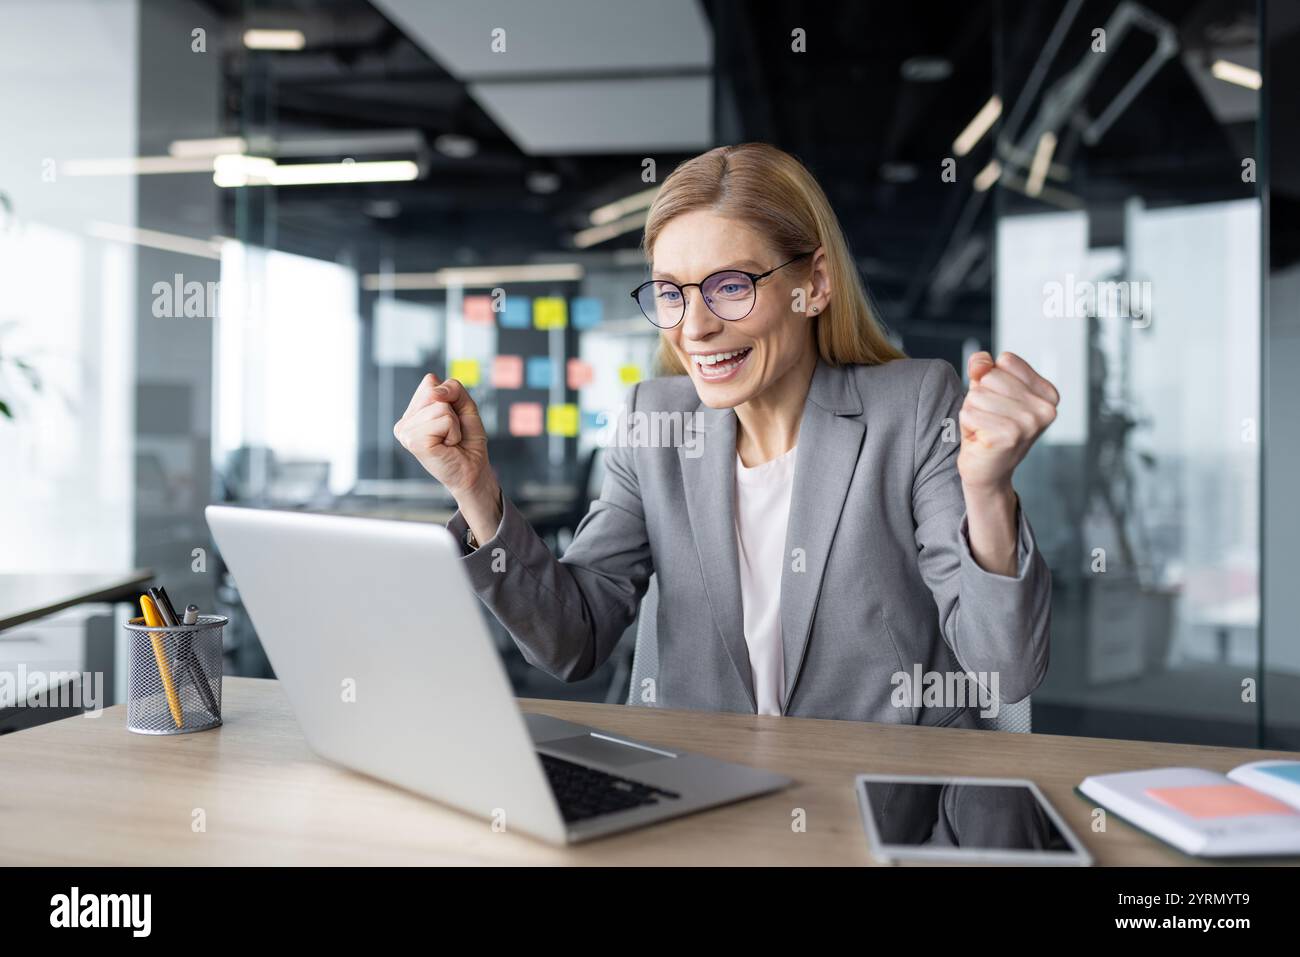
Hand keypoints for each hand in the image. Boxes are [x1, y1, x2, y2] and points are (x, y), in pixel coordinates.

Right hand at [394, 376, 499, 540]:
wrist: (473, 469)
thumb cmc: (467, 441)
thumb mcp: (464, 405)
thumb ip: (452, 388)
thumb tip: (435, 390)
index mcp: (411, 413)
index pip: (430, 383)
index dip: (451, 399)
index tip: (451, 421)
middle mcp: (404, 423)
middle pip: (434, 392)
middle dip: (453, 412)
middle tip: (451, 433)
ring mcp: (406, 433)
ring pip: (440, 407)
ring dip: (454, 425)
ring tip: (449, 441)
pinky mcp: (414, 442)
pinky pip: (444, 419)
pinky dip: (454, 432)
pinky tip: (447, 446)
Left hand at [957, 351, 1058, 494]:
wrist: (988, 473)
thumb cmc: (988, 429)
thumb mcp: (988, 391)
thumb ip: (984, 368)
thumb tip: (980, 361)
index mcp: (1047, 393)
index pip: (1006, 360)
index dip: (991, 381)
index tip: (999, 405)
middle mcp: (1045, 408)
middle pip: (990, 377)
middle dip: (979, 397)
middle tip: (989, 420)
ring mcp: (1029, 423)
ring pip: (977, 395)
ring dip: (972, 412)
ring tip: (984, 430)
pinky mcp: (1008, 436)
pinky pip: (969, 413)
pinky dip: (967, 426)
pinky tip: (980, 439)